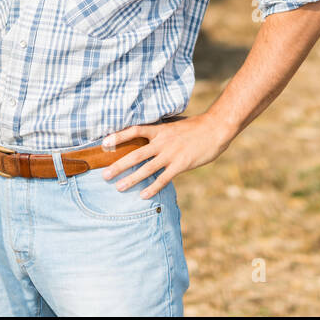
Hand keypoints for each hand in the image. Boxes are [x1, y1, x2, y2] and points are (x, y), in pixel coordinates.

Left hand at [99, 114, 234, 198]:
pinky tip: (143, 195)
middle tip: (104, 175)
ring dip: (131, 179)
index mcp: (159, 129)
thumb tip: (150, 134)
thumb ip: (162, 130)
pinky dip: (153, 188)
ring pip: (146, 169)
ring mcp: (171, 154)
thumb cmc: (196, 126)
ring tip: (119, 187)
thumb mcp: (175, 124)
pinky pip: (163, 179)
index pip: (134, 130)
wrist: (216, 128)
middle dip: (118, 165)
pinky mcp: (181, 165)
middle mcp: (162, 142)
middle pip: (135, 154)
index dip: (118, 136)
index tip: (104, 143)